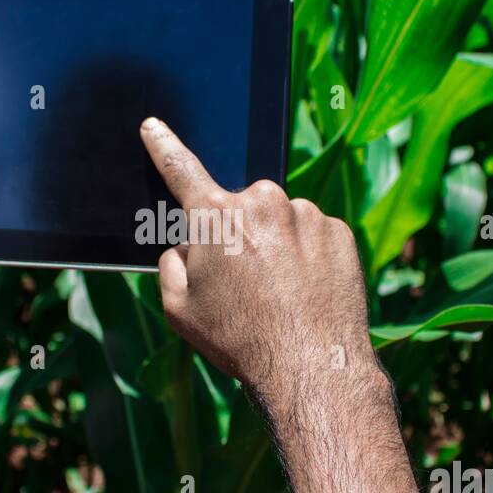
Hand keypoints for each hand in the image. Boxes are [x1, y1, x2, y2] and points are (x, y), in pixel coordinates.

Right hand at [139, 117, 386, 418]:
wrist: (310, 367)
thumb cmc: (240, 340)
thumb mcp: (179, 310)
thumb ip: (171, 267)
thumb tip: (184, 249)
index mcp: (215, 217)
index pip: (180, 169)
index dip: (163, 146)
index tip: (153, 125)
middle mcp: (262, 202)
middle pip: (239, 210)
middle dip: (236, 236)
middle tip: (244, 285)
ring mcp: (305, 213)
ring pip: (279, 223)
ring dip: (275, 248)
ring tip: (280, 297)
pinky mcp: (339, 231)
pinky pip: (312, 235)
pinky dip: (307, 258)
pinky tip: (306, 293)